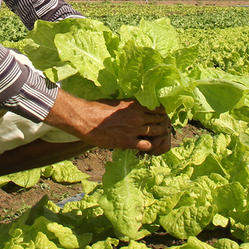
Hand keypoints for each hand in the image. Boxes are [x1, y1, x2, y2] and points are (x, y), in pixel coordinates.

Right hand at [44, 90, 171, 153]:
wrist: (86, 120)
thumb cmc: (98, 108)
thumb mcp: (116, 102)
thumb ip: (129, 105)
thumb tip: (136, 106)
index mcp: (134, 105)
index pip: (158, 107)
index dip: (161, 112)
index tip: (161, 114)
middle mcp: (137, 116)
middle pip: (160, 119)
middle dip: (162, 122)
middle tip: (162, 125)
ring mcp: (134, 130)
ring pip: (157, 132)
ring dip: (159, 133)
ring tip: (158, 136)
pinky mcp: (128, 142)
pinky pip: (147, 145)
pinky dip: (148, 145)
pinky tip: (145, 145)